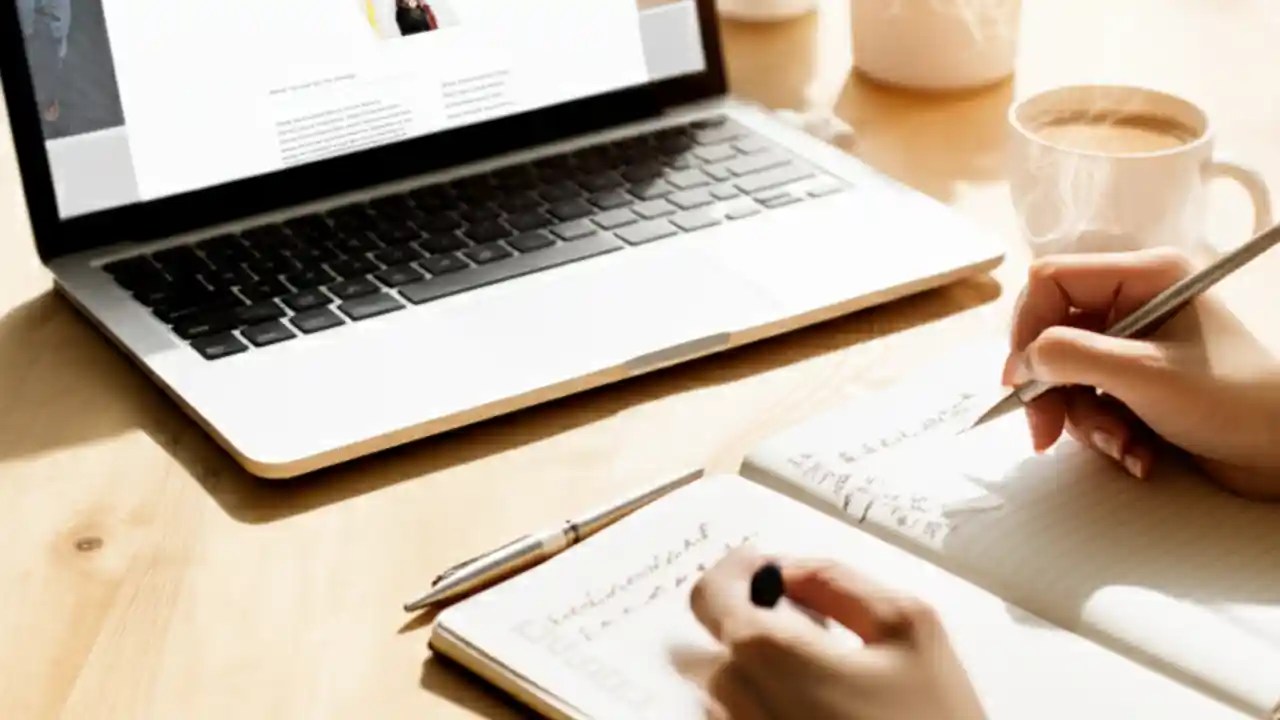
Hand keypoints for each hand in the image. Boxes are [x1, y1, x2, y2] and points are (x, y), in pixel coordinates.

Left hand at [687, 548, 984, 719]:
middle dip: (760, 628)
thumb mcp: (909, 627)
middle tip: (818, 633)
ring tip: (828, 685)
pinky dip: (771, 711)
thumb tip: (788, 570)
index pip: (709, 596)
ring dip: (765, 675)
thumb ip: (838, 581)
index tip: (771, 573)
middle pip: (722, 647)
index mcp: (768, 656)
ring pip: (730, 694)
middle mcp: (739, 705)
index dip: (738, 574)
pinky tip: (824, 715)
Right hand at [1004, 247, 1279, 496]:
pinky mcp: (1137, 381)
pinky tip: (1135, 454)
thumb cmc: (1234, 402)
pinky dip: (1104, 431)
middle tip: (1046, 432)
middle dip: (1051, 389)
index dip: (1027, 328)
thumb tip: (1021, 363)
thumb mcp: (1144, 375)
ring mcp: (1136, 343)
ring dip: (1084, 420)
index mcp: (1145, 276)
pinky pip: (1090, 400)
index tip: (1021, 382)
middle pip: (1052, 332)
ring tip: (1121, 447)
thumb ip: (1071, 357)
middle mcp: (1136, 301)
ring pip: (1068, 374)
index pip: (1052, 281)